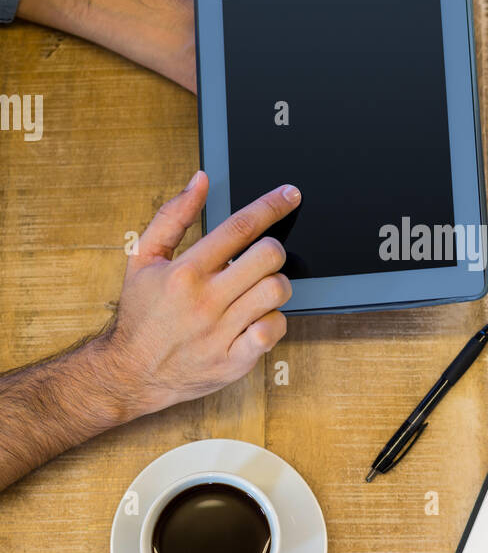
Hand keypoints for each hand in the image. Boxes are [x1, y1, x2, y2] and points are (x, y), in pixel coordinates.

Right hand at [103, 171, 299, 414]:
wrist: (131, 372)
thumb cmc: (141, 313)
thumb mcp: (144, 258)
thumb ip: (174, 216)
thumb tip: (200, 180)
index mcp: (186, 271)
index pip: (240, 227)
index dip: (272, 206)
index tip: (290, 195)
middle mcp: (205, 300)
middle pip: (268, 257)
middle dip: (272, 251)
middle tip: (261, 260)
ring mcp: (221, 332)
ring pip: (276, 292)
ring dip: (275, 286)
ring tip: (257, 290)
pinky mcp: (233, 361)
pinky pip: (273, 331)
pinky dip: (273, 322)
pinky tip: (256, 319)